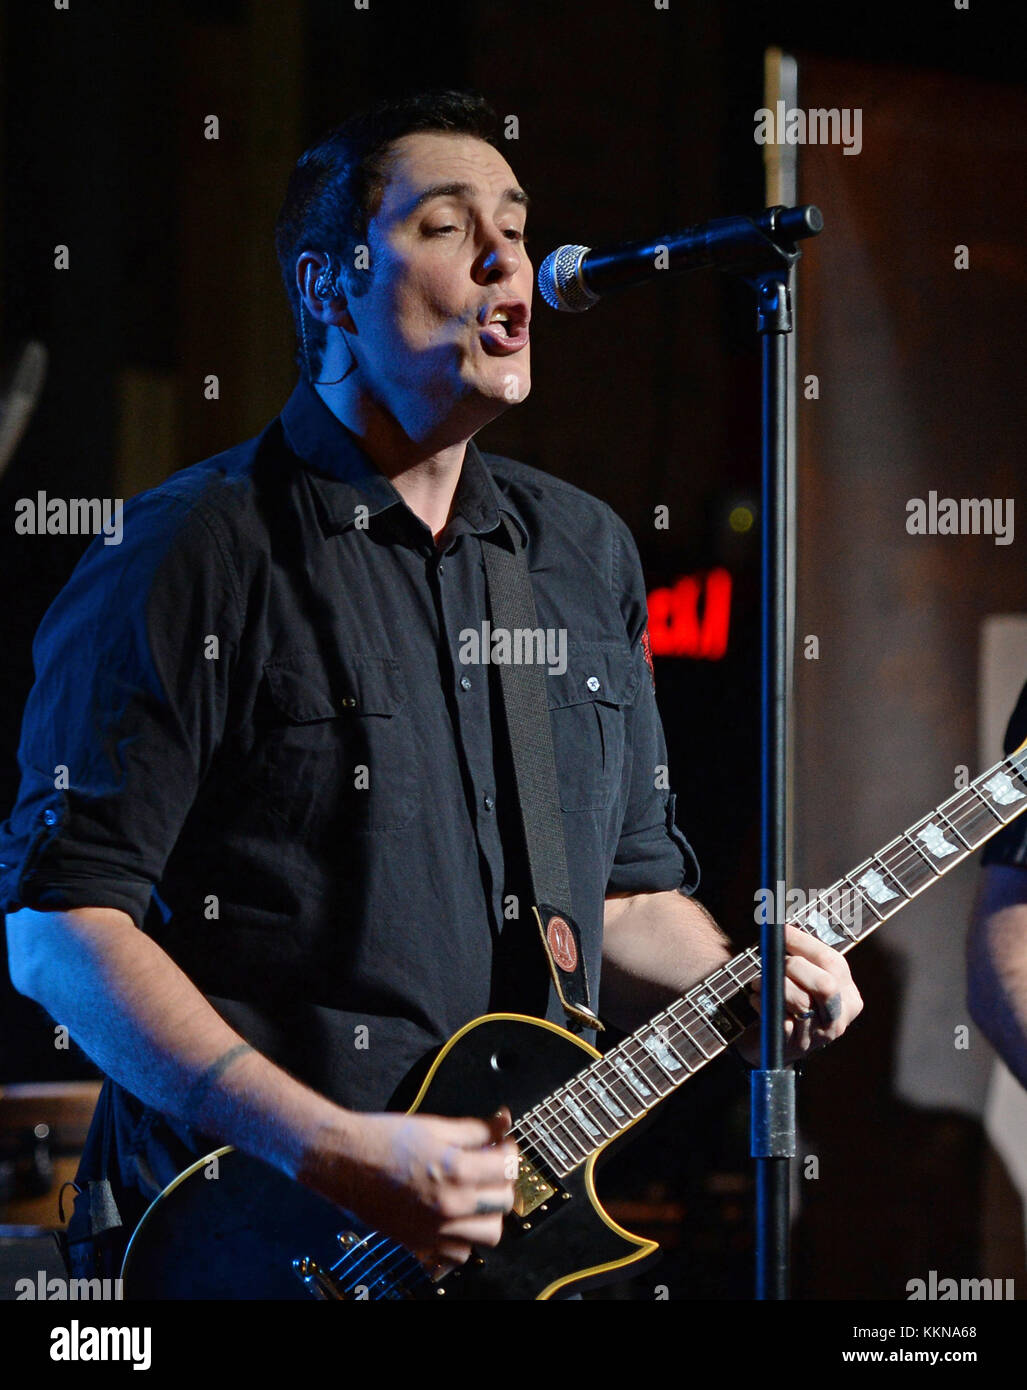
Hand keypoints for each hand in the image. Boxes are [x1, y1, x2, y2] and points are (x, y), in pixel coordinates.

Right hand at [300, 1106, 517, 1272]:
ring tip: (477, 1194)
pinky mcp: (420, 1243)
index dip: (510, 1149)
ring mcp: (435, 1229)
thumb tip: (502, 1122)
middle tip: (491, 1165)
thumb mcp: (434, 1125)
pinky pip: (459, 1254)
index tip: (502, 1142)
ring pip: (489, 1234)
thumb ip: (475, 1128)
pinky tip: (456, 1217)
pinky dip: (464, 1239)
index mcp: (456, 1170)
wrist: (342, 1160)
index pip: (508, 1167)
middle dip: (503, 1180)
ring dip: (489, 1213)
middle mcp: (450, 1205)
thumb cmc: (382, 1138)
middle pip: (504, 1202)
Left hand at [739, 925, 862, 1063]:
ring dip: (772, 986)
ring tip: (758, 983)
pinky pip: (779, 1019)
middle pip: (825, 984)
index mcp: (848, 995)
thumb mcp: (803, 982)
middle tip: (772, 964)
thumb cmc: (789, 1005)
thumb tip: (781, 928)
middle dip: (794, 967)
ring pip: (801, 1001)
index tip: (781, 930)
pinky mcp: (796, 1047)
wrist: (771, 1049)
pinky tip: (755, 1000)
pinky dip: (762, 1004)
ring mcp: (819, 1035)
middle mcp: (839, 1017)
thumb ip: (801, 958)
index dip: (804, 942)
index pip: (833, 962)